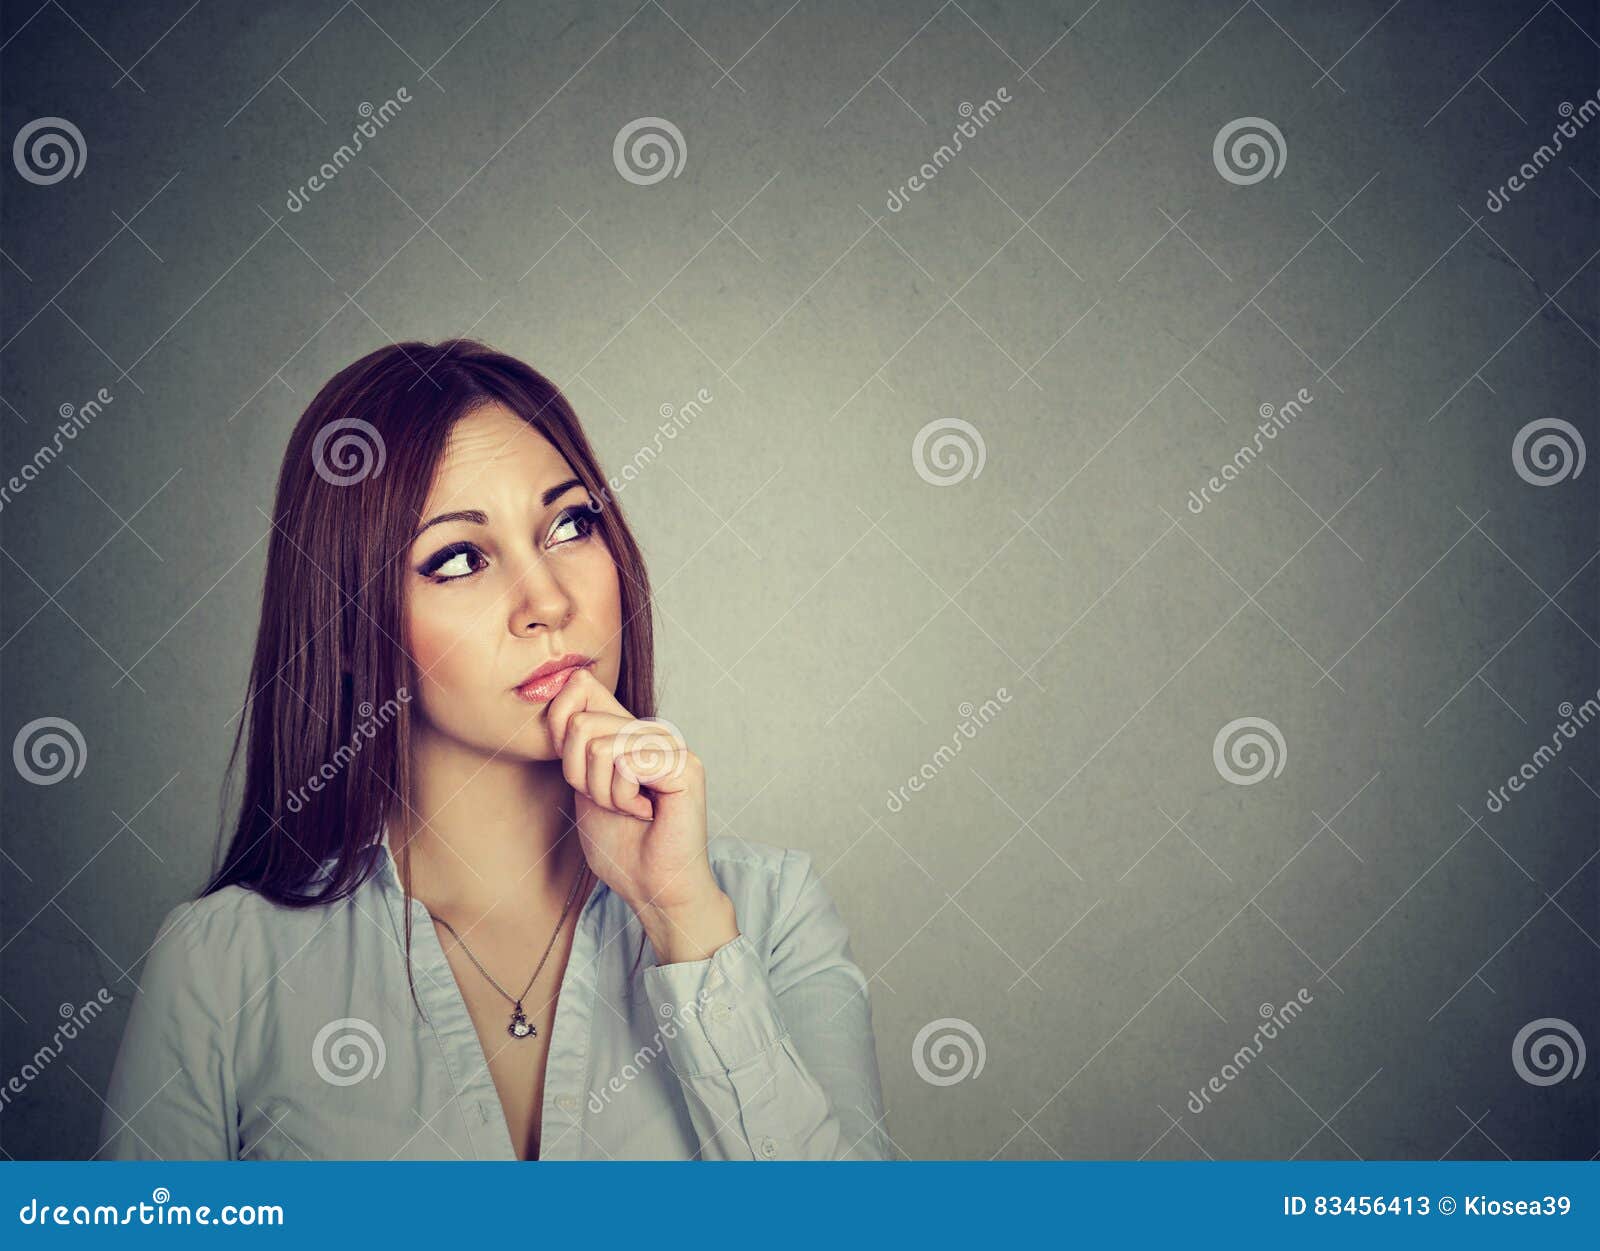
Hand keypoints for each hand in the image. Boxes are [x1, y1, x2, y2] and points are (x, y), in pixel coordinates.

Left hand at [546, 668, 737, 962]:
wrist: (652, 888)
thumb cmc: (621, 846)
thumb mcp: (583, 787)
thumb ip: (575, 745)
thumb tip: (564, 689)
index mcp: (626, 732)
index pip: (581, 687)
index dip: (558, 724)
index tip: (574, 774)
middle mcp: (651, 731)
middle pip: (581, 723)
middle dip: (580, 776)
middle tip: (610, 802)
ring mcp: (671, 745)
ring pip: (600, 747)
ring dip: (604, 793)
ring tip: (630, 810)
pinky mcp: (684, 766)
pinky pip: (626, 765)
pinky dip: (624, 799)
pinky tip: (647, 813)